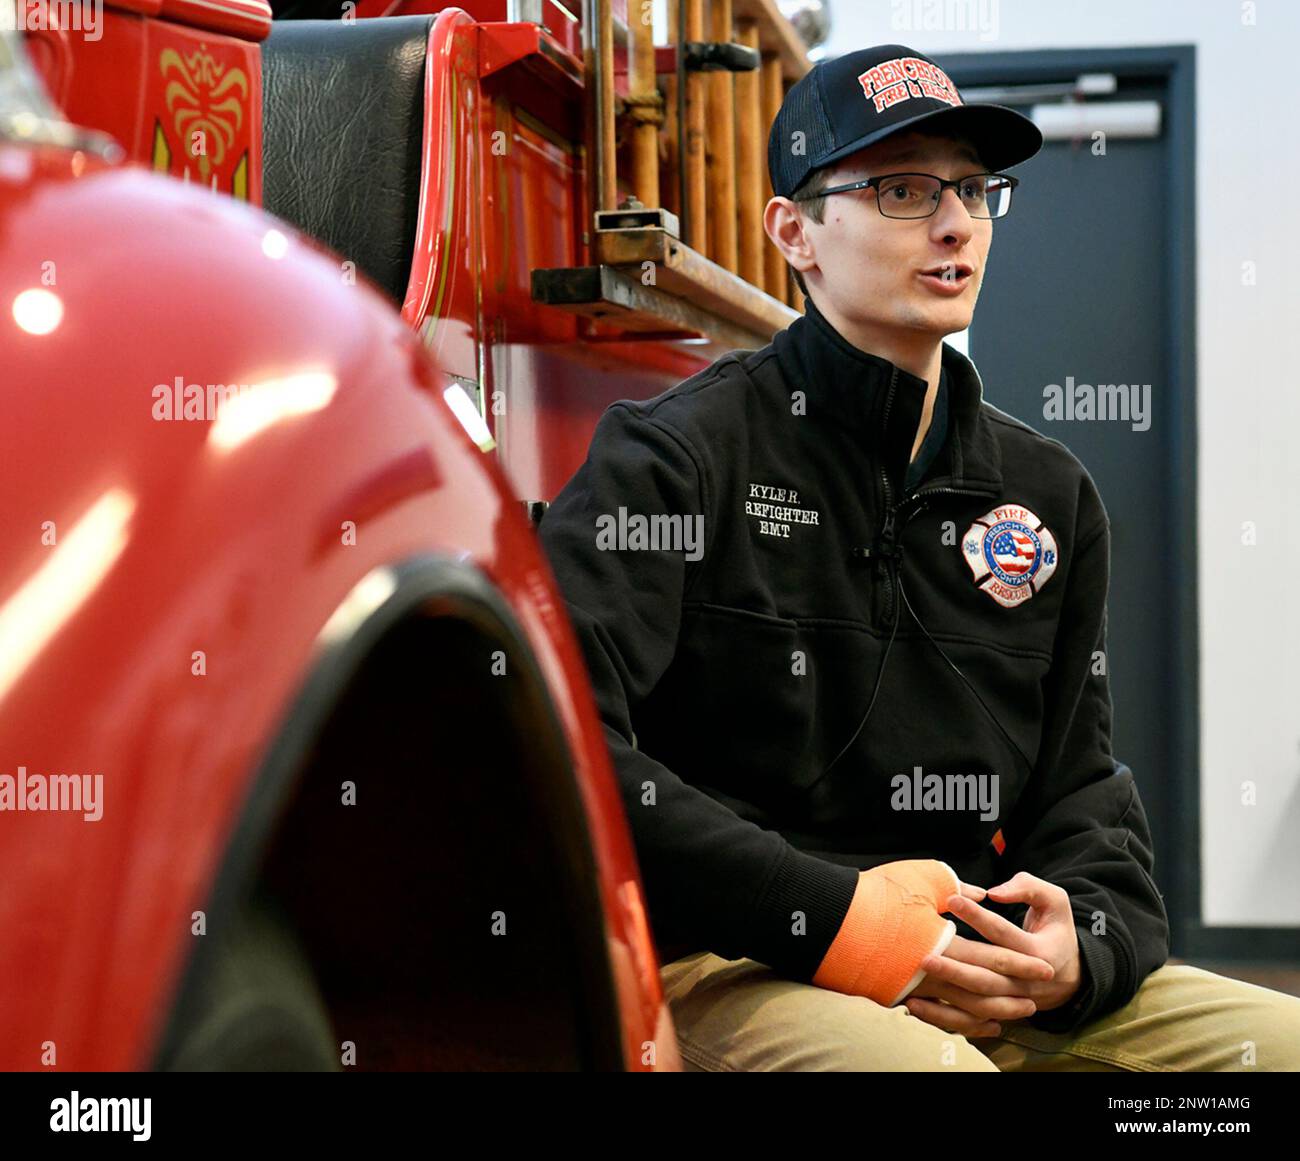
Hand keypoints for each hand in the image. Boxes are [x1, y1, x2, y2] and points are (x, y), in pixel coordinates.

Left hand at [903, 871, 1080, 1038]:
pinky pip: (967, 1021)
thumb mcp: (1055, 902)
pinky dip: (942, 1016)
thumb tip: (993, 893)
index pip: (1003, 934)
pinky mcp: (996, 1012)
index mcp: (1038, 953)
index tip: (951, 899)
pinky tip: (915, 1004)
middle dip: (955, 964)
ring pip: (976, 1002)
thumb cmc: (1054, 929)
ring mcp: (1010, 1002)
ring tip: (917, 972)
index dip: (978, 917)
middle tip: (924, 948)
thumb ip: (1028, 888)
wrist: (1068, 974)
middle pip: (987, 976)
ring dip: (946, 989)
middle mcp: (1024, 983)